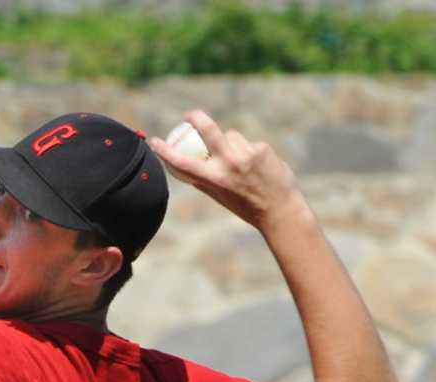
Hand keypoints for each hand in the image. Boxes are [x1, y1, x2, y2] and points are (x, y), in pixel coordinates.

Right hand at [149, 110, 305, 230]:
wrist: (280, 210)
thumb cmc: (247, 207)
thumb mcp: (220, 197)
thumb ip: (204, 181)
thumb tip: (185, 168)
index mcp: (215, 179)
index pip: (184, 162)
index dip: (166, 151)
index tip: (155, 142)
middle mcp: (229, 164)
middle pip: (208, 127)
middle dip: (195, 117)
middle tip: (189, 116)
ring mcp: (246, 153)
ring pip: (230, 136)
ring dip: (231, 144)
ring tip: (242, 165)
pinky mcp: (261, 148)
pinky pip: (248, 143)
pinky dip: (249, 152)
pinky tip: (259, 168)